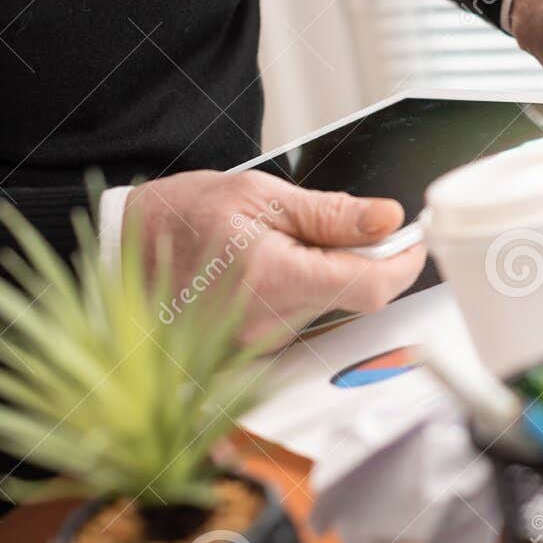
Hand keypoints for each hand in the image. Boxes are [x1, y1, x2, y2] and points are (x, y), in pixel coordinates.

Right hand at [125, 170, 426, 348]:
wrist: (128, 246)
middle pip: (356, 296)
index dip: (404, 261)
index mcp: (273, 279)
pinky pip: (306, 314)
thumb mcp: (262, 195)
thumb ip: (332, 213)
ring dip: (333, 271)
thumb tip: (389, 220)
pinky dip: (307, 286)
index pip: (371, 286)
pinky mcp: (256, 347)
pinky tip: (277, 264)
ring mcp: (260, 342)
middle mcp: (268, 323)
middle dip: (365, 258)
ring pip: (333, 305)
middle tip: (347, 224)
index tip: (413, 236)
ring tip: (290, 241)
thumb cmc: (187, 214)